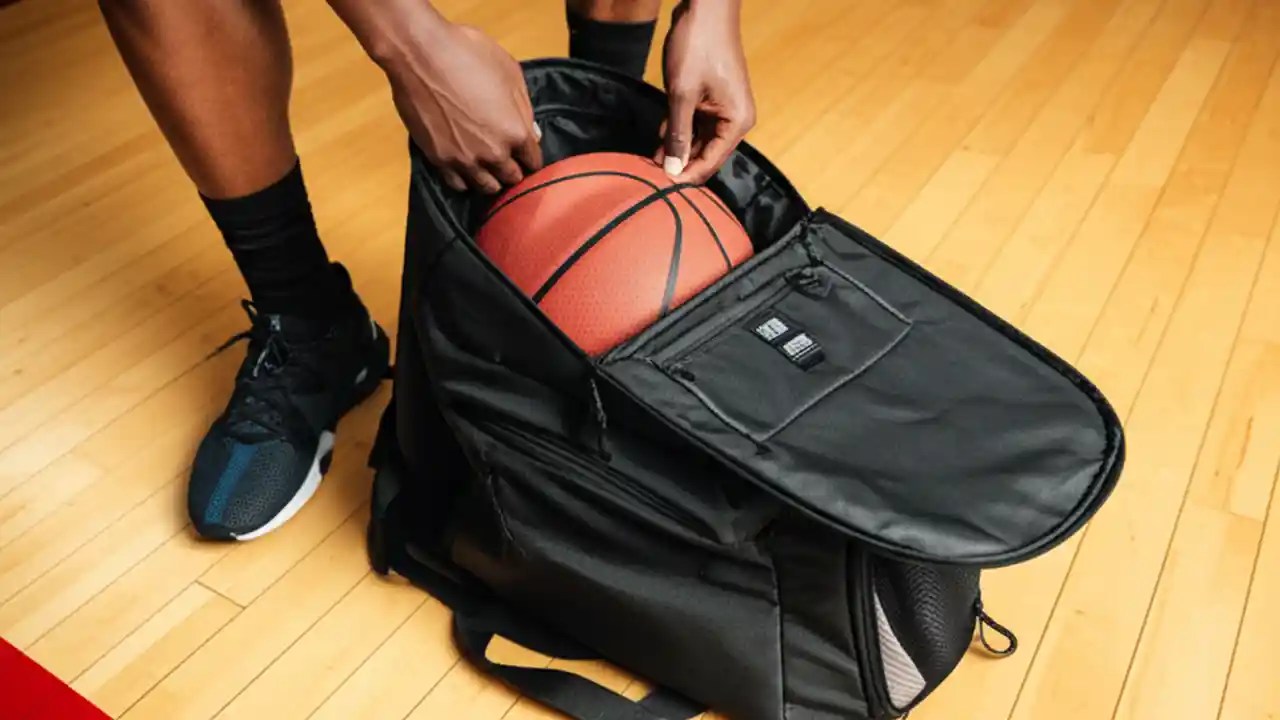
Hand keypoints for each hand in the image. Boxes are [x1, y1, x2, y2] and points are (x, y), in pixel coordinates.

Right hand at [380, 21, 542, 192]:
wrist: (419, 54)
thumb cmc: (468, 54)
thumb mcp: (510, 72)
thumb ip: (524, 109)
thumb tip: (532, 133)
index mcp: (516, 131)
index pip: (534, 161)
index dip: (531, 157)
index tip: (526, 153)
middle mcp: (494, 153)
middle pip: (512, 177)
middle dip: (513, 169)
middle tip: (507, 160)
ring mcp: (465, 159)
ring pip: (487, 187)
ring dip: (491, 179)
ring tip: (487, 168)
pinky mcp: (439, 160)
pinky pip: (458, 184)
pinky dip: (464, 180)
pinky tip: (464, 168)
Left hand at [655, 0, 754, 183]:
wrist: (705, 7)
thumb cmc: (697, 46)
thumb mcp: (681, 95)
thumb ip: (677, 135)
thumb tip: (672, 170)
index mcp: (736, 122)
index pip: (710, 163)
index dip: (684, 176)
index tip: (658, 187)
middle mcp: (735, 119)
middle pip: (706, 155)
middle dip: (679, 164)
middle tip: (649, 176)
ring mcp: (724, 109)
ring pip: (699, 140)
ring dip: (676, 149)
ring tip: (649, 162)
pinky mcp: (712, 99)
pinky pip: (695, 124)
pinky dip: (677, 131)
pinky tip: (657, 141)